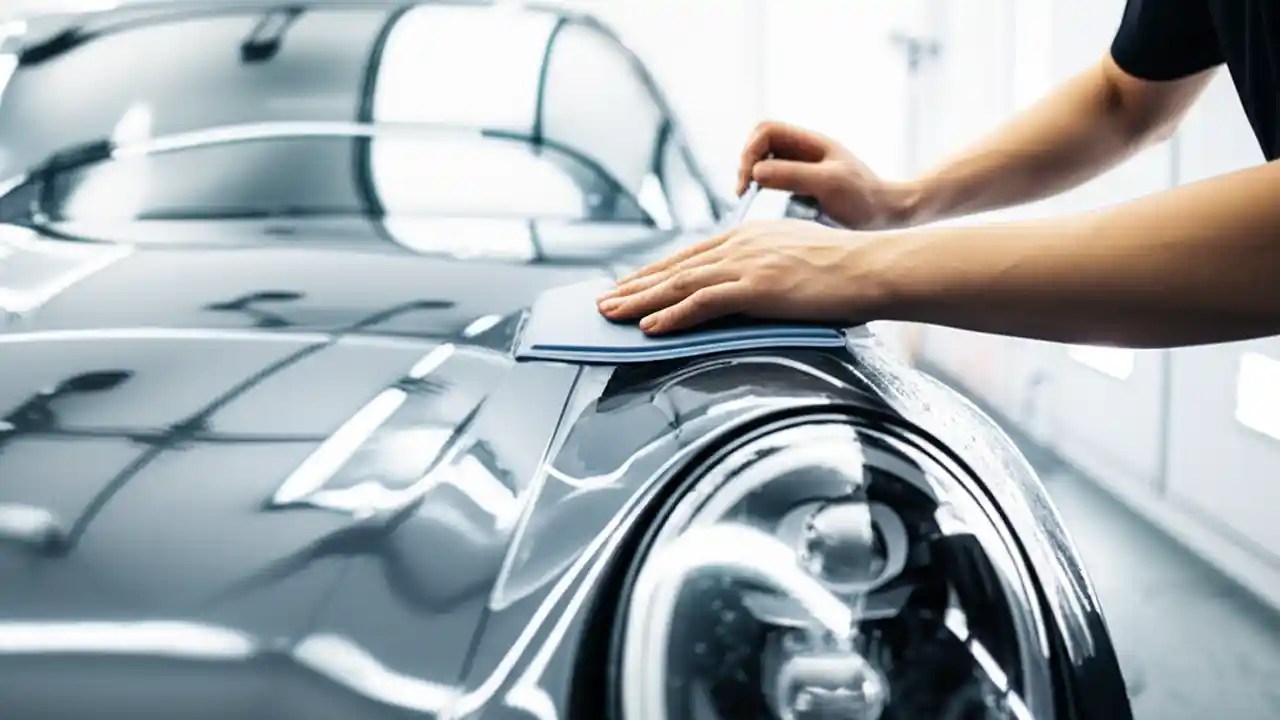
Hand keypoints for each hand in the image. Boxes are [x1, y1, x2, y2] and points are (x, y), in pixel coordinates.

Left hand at [597, 220, 885, 334]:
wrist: (873, 266)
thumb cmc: (845, 270)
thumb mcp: (796, 259)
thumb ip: (766, 269)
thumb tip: (750, 290)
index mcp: (749, 237)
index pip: (690, 256)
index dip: (655, 272)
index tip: (630, 283)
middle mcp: (741, 245)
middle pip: (675, 268)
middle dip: (635, 286)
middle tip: (603, 301)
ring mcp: (747, 265)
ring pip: (680, 284)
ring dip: (640, 301)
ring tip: (611, 315)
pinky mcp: (757, 287)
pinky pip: (703, 303)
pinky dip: (672, 315)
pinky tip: (649, 327)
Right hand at [738, 121, 915, 229]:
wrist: (887, 217)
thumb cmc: (864, 199)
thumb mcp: (829, 184)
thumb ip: (792, 175)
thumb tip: (756, 173)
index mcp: (810, 142)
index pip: (766, 130)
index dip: (750, 151)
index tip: (749, 182)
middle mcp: (803, 152)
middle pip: (759, 144)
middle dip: (746, 164)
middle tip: (745, 193)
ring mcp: (802, 170)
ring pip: (763, 164)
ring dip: (752, 180)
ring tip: (751, 202)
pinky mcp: (802, 190)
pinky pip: (773, 183)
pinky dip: (762, 193)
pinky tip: (765, 211)